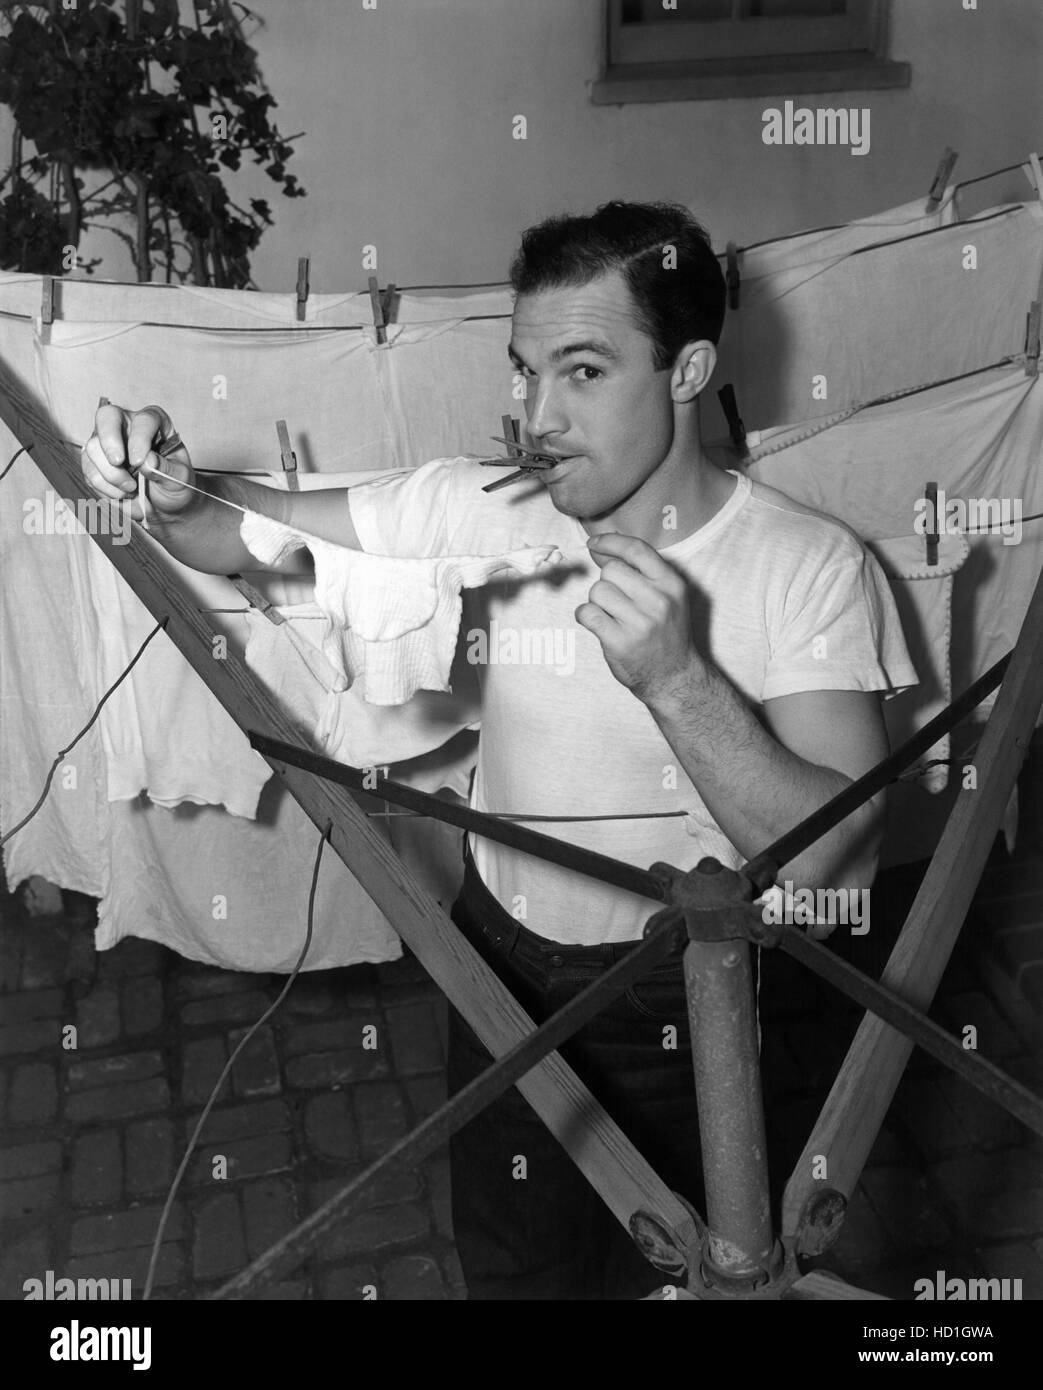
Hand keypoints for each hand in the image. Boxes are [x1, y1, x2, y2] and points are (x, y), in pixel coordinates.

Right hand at [80, 401, 195, 525]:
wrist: (161, 506)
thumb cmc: (173, 485)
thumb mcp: (181, 479)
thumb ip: (167, 469)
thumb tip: (147, 461)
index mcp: (154, 423)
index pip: (143, 420)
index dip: (139, 439)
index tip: (139, 462)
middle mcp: (127, 426)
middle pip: (107, 417)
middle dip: (110, 441)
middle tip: (118, 463)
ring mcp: (106, 442)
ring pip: (93, 447)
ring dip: (111, 474)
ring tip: (132, 489)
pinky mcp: (93, 461)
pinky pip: (89, 470)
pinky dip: (105, 487)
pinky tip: (121, 494)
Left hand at [575, 532, 701, 702]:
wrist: (673, 677)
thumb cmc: (665, 633)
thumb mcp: (668, 597)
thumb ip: (640, 572)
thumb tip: (600, 548)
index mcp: (672, 585)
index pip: (637, 550)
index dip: (610, 542)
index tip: (594, 544)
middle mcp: (659, 602)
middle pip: (611, 570)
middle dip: (607, 582)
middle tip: (618, 602)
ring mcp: (640, 623)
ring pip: (597, 591)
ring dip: (597, 602)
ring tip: (613, 616)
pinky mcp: (619, 642)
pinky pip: (586, 613)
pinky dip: (585, 616)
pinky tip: (598, 623)